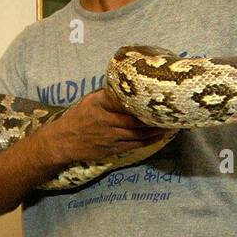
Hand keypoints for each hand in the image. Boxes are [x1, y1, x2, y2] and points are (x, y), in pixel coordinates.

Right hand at [42, 88, 169, 164]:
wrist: (63, 141)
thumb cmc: (79, 117)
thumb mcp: (90, 100)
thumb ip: (109, 96)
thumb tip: (130, 86)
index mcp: (100, 105)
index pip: (126, 101)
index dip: (144, 101)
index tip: (160, 95)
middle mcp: (106, 120)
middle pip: (137, 119)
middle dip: (157, 117)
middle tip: (174, 111)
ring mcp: (110, 136)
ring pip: (140, 133)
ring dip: (158, 129)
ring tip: (174, 123)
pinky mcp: (113, 149)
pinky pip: (136, 144)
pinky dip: (150, 140)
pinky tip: (161, 135)